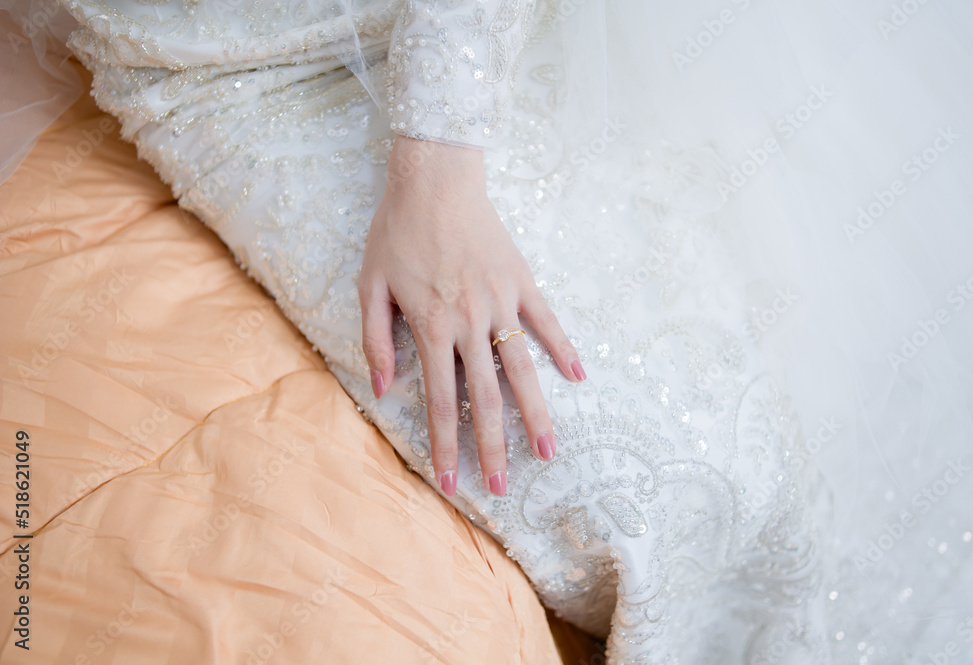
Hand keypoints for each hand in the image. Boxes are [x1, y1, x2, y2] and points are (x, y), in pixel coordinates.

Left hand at [358, 135, 586, 496]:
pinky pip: (547, 321)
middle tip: (500, 486)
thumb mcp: (369, 285)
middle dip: (493, 447)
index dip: (446, 444)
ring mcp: (501, 303)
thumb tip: (381, 390)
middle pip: (487, 398)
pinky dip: (564, 349)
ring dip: (537, 414)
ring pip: (522, 370)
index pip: (440, 400)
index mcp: (432, 327)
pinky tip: (578, 378)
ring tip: (550, 452)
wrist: (433, 180)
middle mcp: (471, 322)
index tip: (453, 481)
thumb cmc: (396, 232)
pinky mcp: (521, 282)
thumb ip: (376, 339)